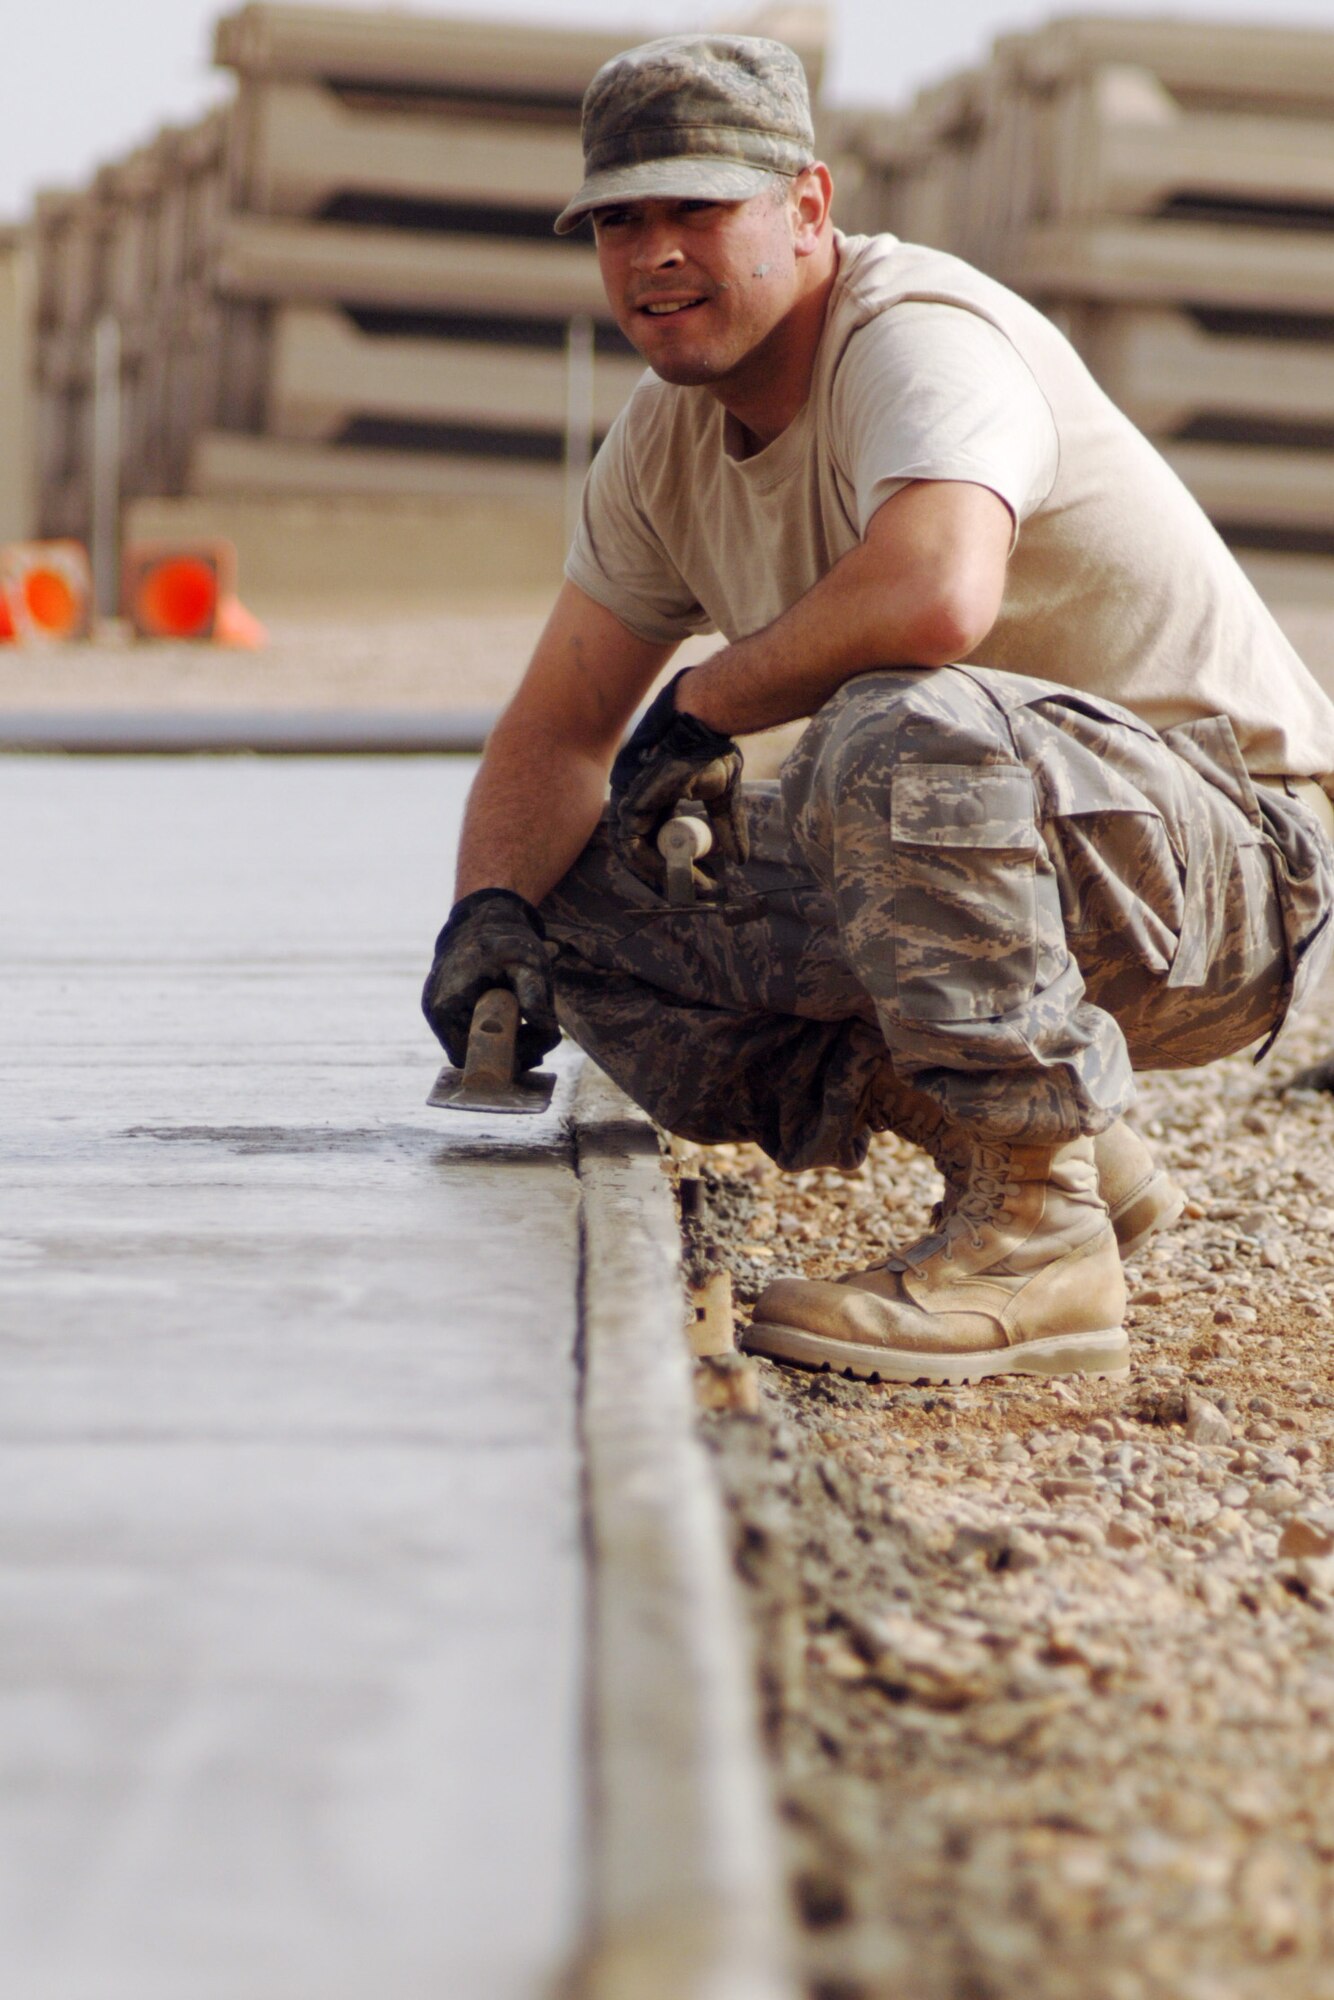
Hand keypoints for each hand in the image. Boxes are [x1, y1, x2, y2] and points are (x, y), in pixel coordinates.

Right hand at [421, 888, 558, 1070]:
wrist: (483, 916)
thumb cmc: (505, 940)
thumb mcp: (527, 963)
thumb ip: (535, 995)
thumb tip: (545, 1029)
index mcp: (446, 1004)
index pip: (469, 1056)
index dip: (502, 1061)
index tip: (534, 1051)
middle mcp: (435, 1010)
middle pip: (470, 1052)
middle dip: (508, 1051)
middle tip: (539, 1037)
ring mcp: (435, 1007)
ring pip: (470, 1042)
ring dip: (501, 1040)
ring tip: (531, 1026)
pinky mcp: (443, 1005)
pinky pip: (467, 1029)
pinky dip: (491, 1029)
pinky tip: (516, 1019)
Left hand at [608, 669, 746, 888]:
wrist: (704, 722)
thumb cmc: (712, 749)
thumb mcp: (723, 796)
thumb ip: (727, 828)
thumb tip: (740, 861)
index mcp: (654, 795)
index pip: (652, 838)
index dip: (667, 863)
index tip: (692, 882)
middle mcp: (636, 798)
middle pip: (637, 848)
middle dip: (660, 876)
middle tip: (687, 894)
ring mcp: (630, 797)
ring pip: (631, 849)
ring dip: (657, 874)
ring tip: (687, 888)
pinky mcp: (632, 798)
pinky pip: (631, 841)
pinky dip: (650, 861)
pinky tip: (674, 873)